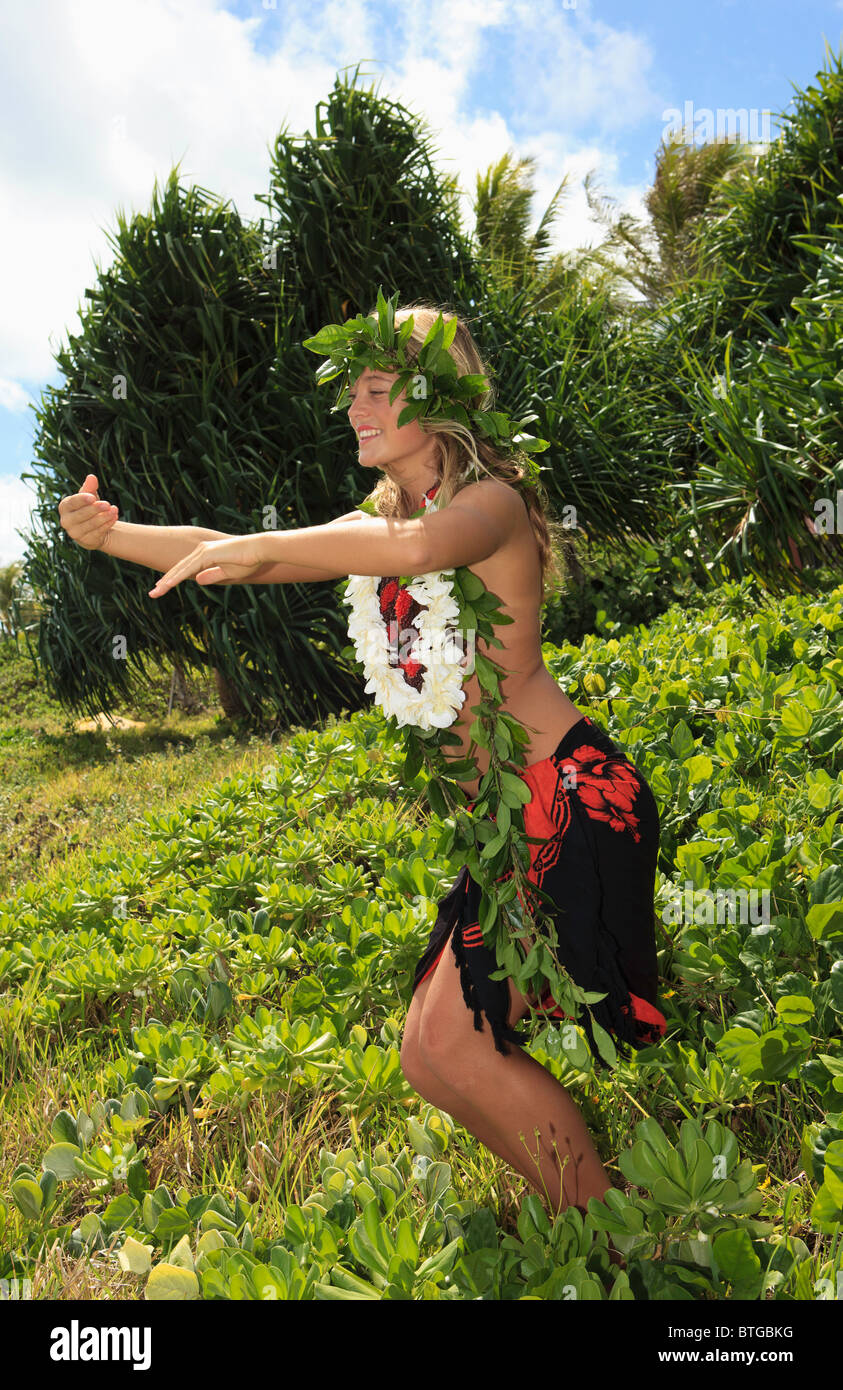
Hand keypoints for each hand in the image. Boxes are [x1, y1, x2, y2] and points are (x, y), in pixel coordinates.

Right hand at [58, 473, 118, 550]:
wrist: (93, 528)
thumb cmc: (88, 507)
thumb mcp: (89, 496)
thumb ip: (90, 487)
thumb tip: (91, 477)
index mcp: (65, 507)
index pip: (72, 503)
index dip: (82, 500)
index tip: (92, 497)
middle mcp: (66, 521)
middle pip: (81, 515)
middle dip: (95, 509)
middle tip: (107, 504)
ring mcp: (75, 533)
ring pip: (91, 524)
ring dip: (104, 517)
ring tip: (114, 510)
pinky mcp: (86, 541)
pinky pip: (98, 532)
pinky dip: (107, 524)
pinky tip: (114, 517)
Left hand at [148, 534, 266, 597]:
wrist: (260, 550)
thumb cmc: (249, 561)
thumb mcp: (228, 574)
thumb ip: (212, 576)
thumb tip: (196, 581)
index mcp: (207, 555)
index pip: (185, 570)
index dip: (173, 579)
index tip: (162, 589)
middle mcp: (202, 551)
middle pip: (179, 568)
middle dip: (165, 581)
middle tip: (153, 593)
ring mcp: (203, 551)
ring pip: (180, 569)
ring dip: (167, 581)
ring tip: (156, 592)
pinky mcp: (208, 554)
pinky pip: (188, 569)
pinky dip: (177, 578)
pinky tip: (168, 585)